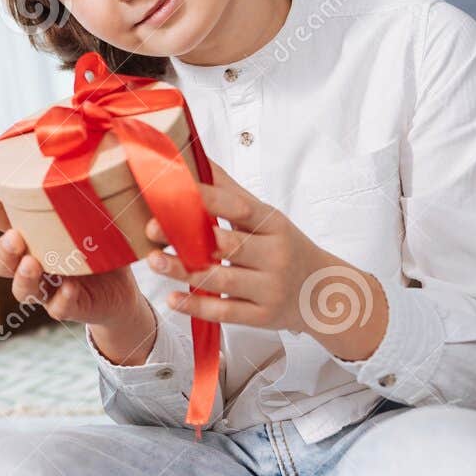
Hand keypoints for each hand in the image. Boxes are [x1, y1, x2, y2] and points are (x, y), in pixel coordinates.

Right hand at [0, 182, 156, 362]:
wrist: (121, 289)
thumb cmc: (100, 244)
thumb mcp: (93, 215)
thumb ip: (85, 191)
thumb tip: (86, 144)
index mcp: (31, 238)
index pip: (1, 223)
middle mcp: (31, 265)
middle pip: (1, 263)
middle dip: (4, 250)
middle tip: (16, 237)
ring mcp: (47, 289)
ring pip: (22, 290)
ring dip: (24, 277)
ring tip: (33, 264)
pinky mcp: (67, 307)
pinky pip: (57, 308)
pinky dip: (61, 299)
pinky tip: (69, 289)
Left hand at [145, 162, 387, 359]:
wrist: (324, 292)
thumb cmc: (285, 248)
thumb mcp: (267, 219)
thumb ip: (231, 193)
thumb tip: (197, 158)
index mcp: (274, 224)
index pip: (239, 207)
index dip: (205, 199)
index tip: (171, 190)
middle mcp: (274, 255)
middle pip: (227, 244)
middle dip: (187, 236)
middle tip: (151, 227)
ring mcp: (270, 288)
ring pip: (222, 280)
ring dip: (184, 270)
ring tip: (154, 261)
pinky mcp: (263, 316)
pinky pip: (225, 313)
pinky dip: (197, 306)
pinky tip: (173, 299)